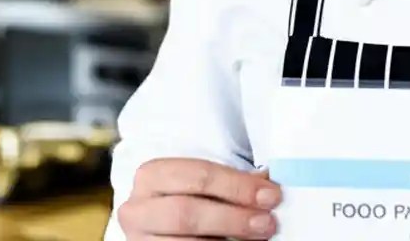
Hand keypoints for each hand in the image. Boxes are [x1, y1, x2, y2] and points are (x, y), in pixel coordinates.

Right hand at [117, 158, 281, 239]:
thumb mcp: (204, 184)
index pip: (198, 176)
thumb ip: (231, 182)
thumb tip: (268, 185)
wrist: (160, 224)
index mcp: (152, 175)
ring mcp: (138, 238)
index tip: (271, 195)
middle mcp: (138, 209)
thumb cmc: (189, 197)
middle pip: (186, 213)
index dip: (237, 186)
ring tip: (255, 239)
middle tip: (267, 223)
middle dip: (232, 219)